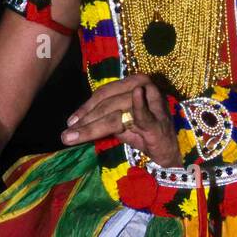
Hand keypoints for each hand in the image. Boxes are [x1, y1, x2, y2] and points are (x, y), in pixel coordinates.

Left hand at [61, 75, 181, 166]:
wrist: (169, 152)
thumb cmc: (145, 134)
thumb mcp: (123, 121)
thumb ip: (105, 116)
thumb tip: (77, 121)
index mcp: (134, 84)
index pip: (106, 92)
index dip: (87, 106)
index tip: (71, 121)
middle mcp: (144, 89)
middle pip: (108, 104)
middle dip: (85, 121)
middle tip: (67, 135)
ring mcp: (152, 104)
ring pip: (116, 114)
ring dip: (93, 127)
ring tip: (75, 137)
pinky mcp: (157, 122)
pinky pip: (143, 115)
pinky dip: (137, 107)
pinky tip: (132, 98)